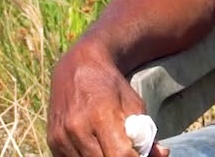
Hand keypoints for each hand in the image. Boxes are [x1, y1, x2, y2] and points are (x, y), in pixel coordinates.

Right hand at [47, 42, 169, 156]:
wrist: (78, 67)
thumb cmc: (111, 86)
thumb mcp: (135, 104)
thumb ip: (146, 133)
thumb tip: (161, 155)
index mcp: (101, 116)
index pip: (120, 156)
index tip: (140, 156)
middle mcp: (77, 128)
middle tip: (128, 151)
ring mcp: (62, 137)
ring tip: (112, 148)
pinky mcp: (53, 142)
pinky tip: (96, 148)